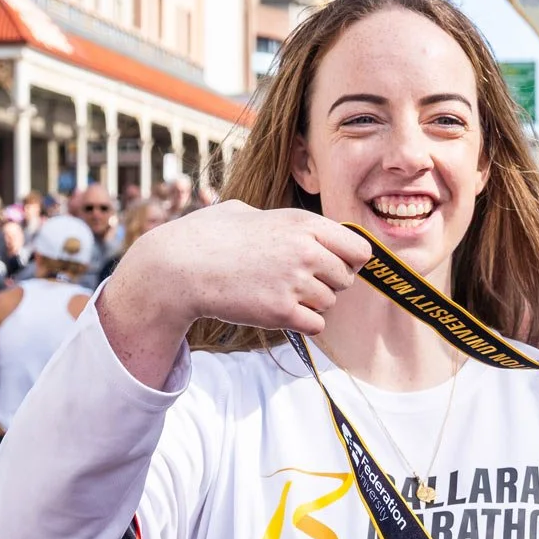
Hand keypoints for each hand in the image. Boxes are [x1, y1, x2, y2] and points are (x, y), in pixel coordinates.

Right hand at [122, 200, 372, 336]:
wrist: (179, 266)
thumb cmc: (208, 237)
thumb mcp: (249, 212)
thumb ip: (284, 222)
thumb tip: (308, 231)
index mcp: (303, 223)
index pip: (359, 249)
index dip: (349, 261)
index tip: (333, 265)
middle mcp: (305, 251)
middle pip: (346, 280)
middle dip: (327, 284)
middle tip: (295, 281)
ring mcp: (294, 282)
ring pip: (330, 303)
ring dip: (311, 303)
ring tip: (278, 292)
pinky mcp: (281, 311)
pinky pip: (316, 325)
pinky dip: (302, 322)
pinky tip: (279, 310)